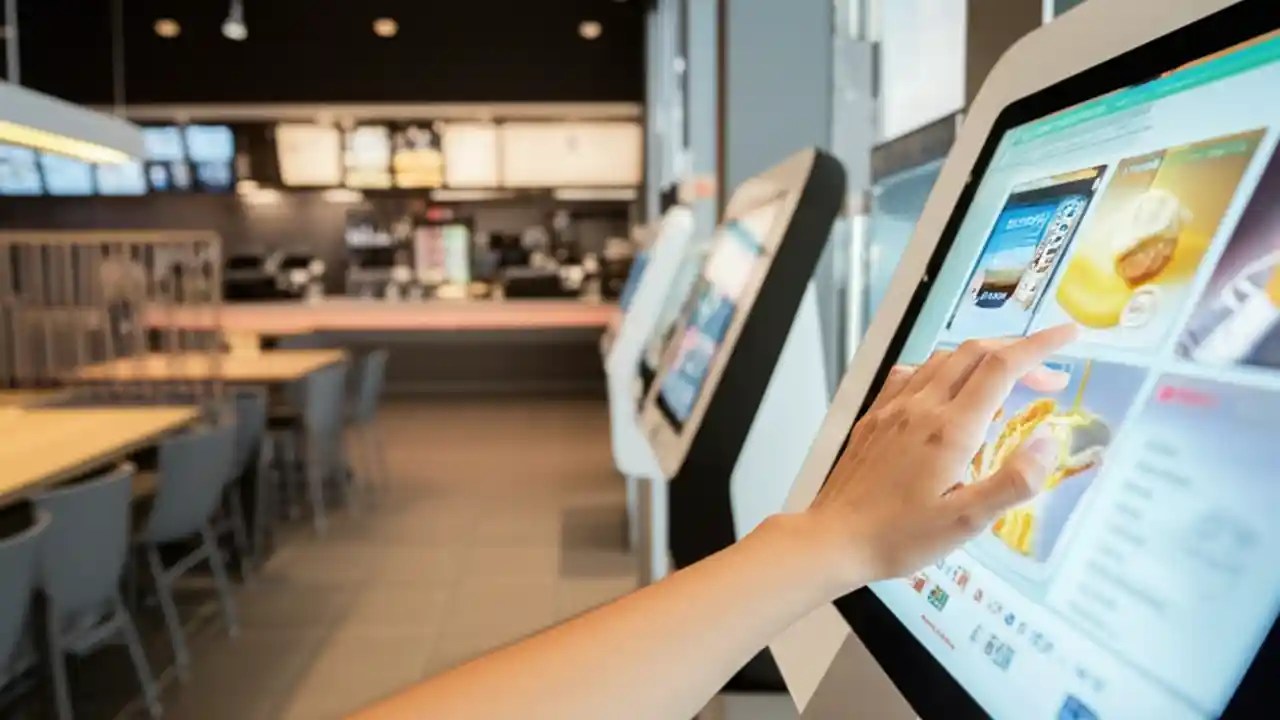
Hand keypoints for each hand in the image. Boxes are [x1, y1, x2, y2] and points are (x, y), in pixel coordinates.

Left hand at [804, 325, 1078, 592]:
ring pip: (943, 359)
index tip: (1069, 335)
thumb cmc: (900, 536)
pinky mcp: (875, 417)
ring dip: (982, 358)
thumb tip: (1048, 442)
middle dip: (1018, 352)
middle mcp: (921, 407)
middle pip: (975, 353)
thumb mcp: (966, 521)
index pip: (1002, 367)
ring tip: (1006, 383)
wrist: (834, 538)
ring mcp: (893, 408)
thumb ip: (1013, 481)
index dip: (1040, 346)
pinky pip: (912, 373)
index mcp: (950, 429)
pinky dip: (943, 368)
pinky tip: (947, 388)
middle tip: (1049, 378)